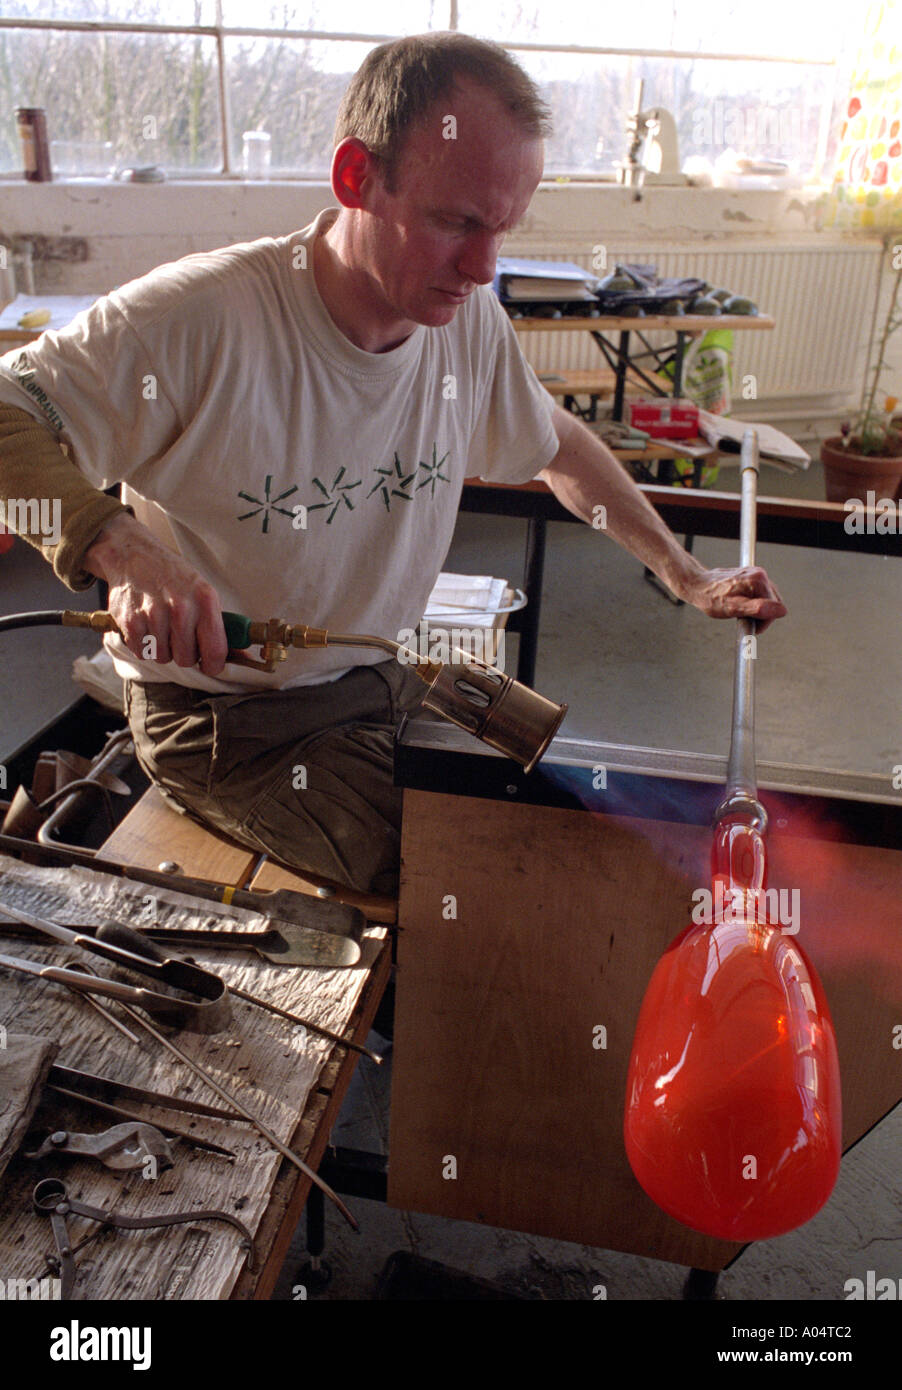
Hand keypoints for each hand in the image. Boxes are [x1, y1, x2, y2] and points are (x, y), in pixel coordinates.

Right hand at [83, 514, 228, 675]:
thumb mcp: (203, 593)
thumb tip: (243, 657)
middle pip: (187, 659)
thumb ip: (220, 626)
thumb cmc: (173, 577)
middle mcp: (180, 607)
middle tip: (179, 636)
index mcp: (205, 600)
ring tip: (161, 626)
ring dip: (162, 648)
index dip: (213, 665)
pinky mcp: (130, 621)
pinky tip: (146, 625)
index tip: (209, 664)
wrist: (134, 555)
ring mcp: (153, 614)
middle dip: (184, 653)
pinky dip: (143, 644)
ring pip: (163, 657)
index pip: (215, 650)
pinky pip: (142, 652)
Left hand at [679, 564, 786, 632]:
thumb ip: (757, 609)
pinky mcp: (751, 576)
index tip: (750, 625)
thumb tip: (779, 611)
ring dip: (757, 609)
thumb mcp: (733, 608)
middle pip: (773, 603)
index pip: (776, 608)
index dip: (764, 621)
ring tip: (739, 610)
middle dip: (761, 615)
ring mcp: (756, 574)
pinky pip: (760, 594)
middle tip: (743, 618)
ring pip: (767, 600)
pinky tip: (740, 603)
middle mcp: (760, 574)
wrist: (697, 585)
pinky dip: (752, 602)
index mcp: (758, 580)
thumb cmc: (710, 597)